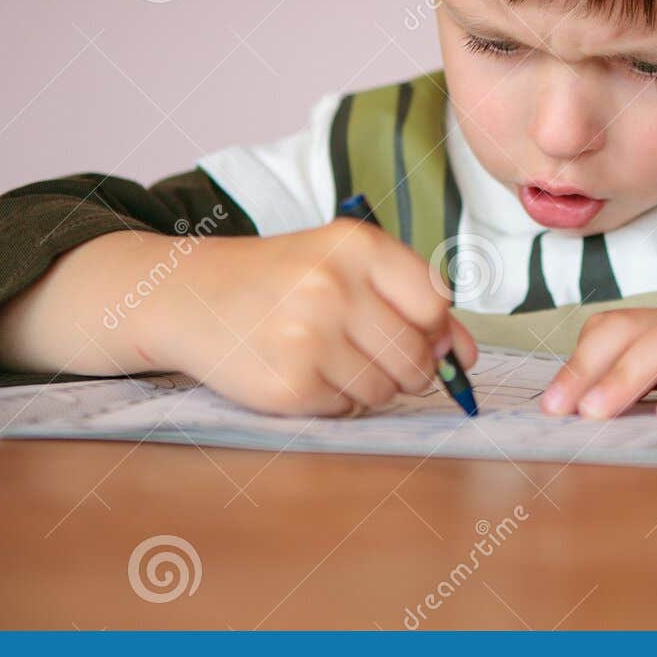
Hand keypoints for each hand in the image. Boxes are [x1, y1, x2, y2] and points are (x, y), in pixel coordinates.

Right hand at [141, 219, 476, 416]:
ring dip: (372, 386)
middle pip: (417, 355)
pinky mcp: (289, 385)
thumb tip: (466, 356)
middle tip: (372, 353)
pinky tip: (307, 372)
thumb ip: (411, 300)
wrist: (190, 296)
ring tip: (333, 358)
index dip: (435, 329)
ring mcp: (309, 338)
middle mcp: (333, 287)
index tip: (417, 332)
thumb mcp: (343, 265)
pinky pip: (348, 410)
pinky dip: (337, 400)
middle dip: (409, 367)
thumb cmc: (281, 279)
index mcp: (356, 246)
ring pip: (387, 389)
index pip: (436, 303)